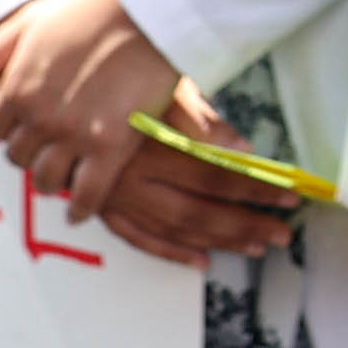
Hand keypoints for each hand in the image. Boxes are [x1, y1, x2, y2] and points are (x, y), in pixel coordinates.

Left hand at [0, 0, 182, 219]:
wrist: (147, 12)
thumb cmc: (93, 10)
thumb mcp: (30, 21)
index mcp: (17, 89)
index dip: (12, 130)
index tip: (28, 129)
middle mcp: (39, 118)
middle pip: (20, 158)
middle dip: (32, 154)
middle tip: (50, 150)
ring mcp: (74, 136)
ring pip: (47, 181)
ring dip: (52, 182)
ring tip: (65, 177)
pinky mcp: (110, 147)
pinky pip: (88, 194)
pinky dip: (82, 209)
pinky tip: (81, 212)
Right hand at [88, 81, 303, 265]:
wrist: (58, 99)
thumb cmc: (118, 86)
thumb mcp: (161, 88)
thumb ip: (202, 119)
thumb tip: (245, 150)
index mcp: (147, 145)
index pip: (213, 174)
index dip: (254, 188)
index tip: (288, 195)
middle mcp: (129, 178)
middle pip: (197, 210)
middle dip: (245, 224)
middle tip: (281, 232)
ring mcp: (113, 198)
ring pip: (173, 229)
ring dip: (218, 242)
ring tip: (256, 246)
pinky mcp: (101, 209)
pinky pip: (140, 238)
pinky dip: (172, 253)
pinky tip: (202, 261)